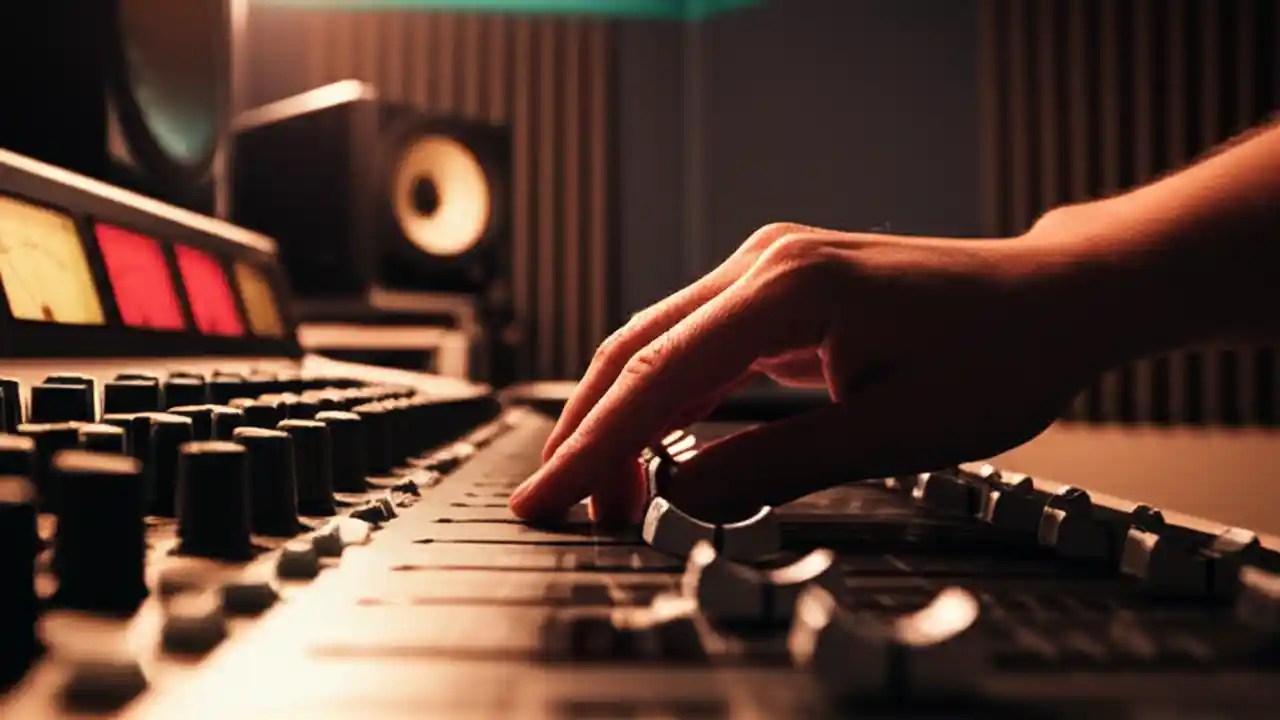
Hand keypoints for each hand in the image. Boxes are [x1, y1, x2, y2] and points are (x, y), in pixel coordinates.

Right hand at [508, 216, 1137, 524]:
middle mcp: (765, 264)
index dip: (595, 448)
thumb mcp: (889, 431)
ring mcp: (770, 269)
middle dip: (590, 434)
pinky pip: (699, 342)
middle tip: (559, 506)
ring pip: (659, 344)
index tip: (547, 498)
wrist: (1053, 299)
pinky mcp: (783, 288)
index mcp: (788, 290)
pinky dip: (667, 397)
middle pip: (636, 349)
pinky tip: (657, 444)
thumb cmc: (998, 354)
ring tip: (608, 495)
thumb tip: (683, 501)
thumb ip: (775, 466)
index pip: (657, 377)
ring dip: (625, 418)